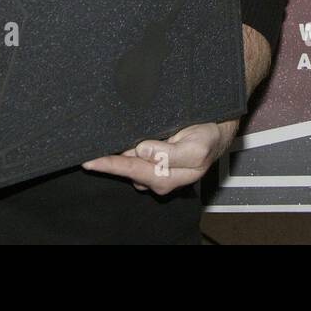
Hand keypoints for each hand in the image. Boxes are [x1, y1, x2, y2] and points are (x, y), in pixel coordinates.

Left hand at [81, 118, 240, 193]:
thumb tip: (141, 150)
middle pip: (127, 169)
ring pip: (130, 164)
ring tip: (109, 144)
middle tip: (92, 149)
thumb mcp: (196, 148)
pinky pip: (135, 160)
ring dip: (119, 157)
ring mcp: (156, 172)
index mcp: (168, 176)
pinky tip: (126, 146)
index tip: (90, 161)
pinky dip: (127, 154)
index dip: (111, 165)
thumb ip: (169, 153)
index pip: (133, 169)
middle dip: (110, 161)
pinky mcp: (154, 164)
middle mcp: (159, 177)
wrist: (220, 132)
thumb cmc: (208, 139)